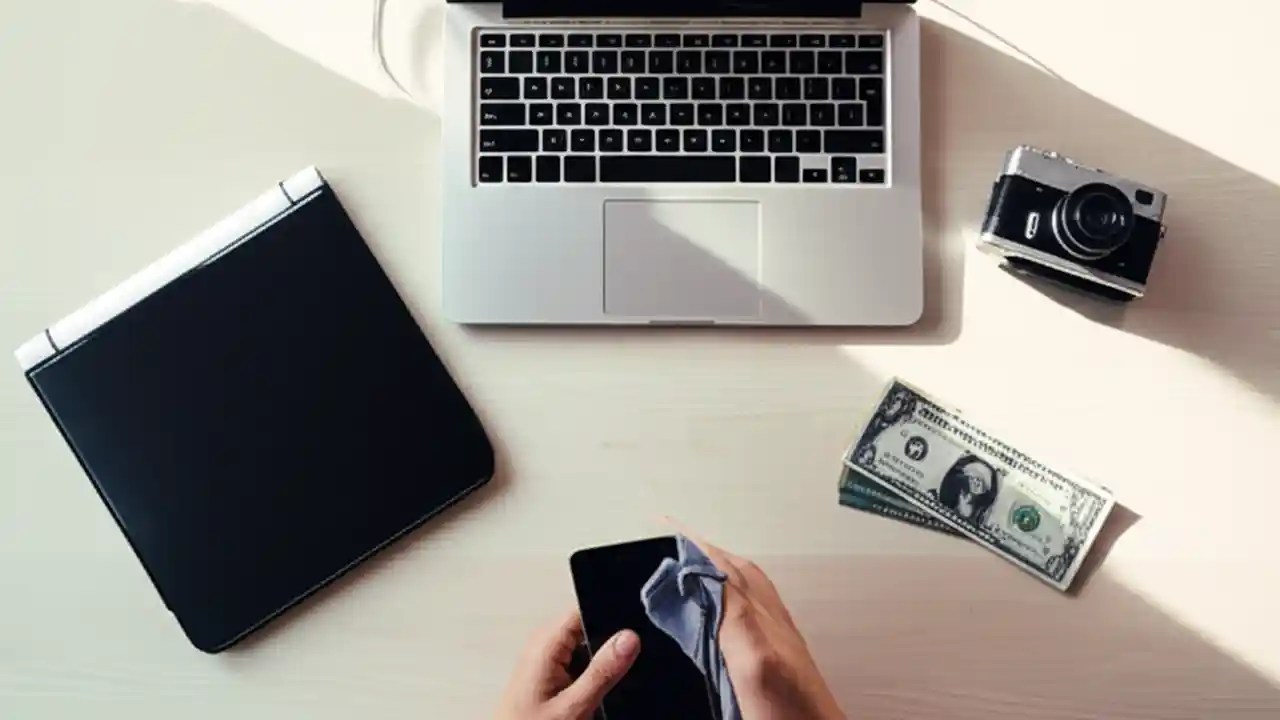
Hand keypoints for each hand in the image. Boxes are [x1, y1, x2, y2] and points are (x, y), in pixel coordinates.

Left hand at [494, 609, 640, 719]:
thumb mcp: (573, 706)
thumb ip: (602, 671)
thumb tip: (629, 638)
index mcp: (545, 644)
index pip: (585, 610)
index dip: (612, 620)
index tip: (632, 636)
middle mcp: (542, 647)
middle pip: (588, 630)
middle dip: (607, 646)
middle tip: (618, 670)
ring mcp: (544, 663)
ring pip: (585, 651)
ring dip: (598, 665)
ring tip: (601, 686)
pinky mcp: (547, 679)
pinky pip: (576, 667)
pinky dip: (588, 678)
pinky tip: (591, 695)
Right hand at [669, 520, 845, 719]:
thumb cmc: (794, 715)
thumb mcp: (757, 662)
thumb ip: (738, 617)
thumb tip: (713, 578)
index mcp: (761, 621)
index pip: (724, 569)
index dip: (695, 547)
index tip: (667, 525)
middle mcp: (769, 627)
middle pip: (735, 575)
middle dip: (705, 553)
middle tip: (677, 542)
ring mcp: (773, 645)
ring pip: (741, 594)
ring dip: (717, 574)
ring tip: (694, 567)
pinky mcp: (770, 666)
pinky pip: (743, 618)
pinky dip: (724, 604)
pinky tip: (715, 618)